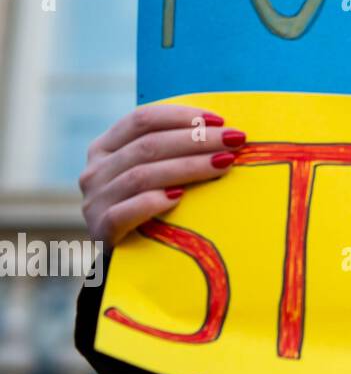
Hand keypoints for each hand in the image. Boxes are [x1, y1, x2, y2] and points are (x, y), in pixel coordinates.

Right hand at [79, 104, 245, 245]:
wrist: (124, 257)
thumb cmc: (147, 205)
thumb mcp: (152, 170)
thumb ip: (172, 150)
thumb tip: (223, 130)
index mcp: (106, 147)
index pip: (142, 120)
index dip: (182, 116)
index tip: (219, 120)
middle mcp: (95, 170)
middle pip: (148, 145)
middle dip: (196, 139)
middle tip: (234, 140)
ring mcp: (95, 201)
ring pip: (142, 175)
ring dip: (188, 166)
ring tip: (224, 163)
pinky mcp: (100, 230)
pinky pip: (125, 212)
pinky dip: (152, 202)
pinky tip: (180, 197)